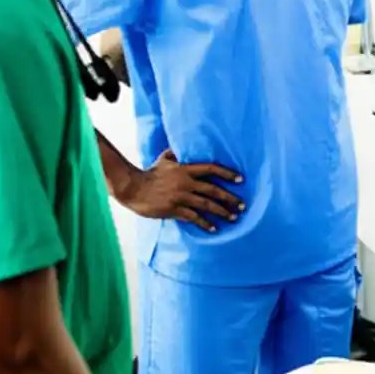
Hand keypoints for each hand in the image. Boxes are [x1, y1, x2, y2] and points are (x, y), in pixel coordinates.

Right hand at [117, 150, 243, 232]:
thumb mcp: (164, 160)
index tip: (241, 179)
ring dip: (222, 212)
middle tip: (242, 205)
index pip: (211, 169)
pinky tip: (214, 229)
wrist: (132, 188)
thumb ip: (176, 153)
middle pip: (213, 190)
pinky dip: (205, 224)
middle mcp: (185, 183)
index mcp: (185, 169)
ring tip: (233, 217)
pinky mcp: (173, 209)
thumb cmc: (149, 173)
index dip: (227, 173)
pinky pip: (193, 218)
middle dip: (230, 198)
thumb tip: (182, 145)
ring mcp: (180, 196)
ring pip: (206, 205)